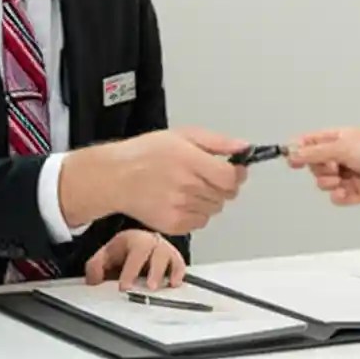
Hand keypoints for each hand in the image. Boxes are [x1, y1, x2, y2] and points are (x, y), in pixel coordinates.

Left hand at [85, 229, 185, 290]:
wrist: (135, 247)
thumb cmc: (122, 253)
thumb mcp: (105, 257)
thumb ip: (96, 267)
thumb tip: (94, 279)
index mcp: (132, 239)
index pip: (134, 252)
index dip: (130, 270)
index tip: (125, 286)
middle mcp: (150, 242)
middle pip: (155, 252)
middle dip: (153, 271)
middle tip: (149, 287)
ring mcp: (164, 250)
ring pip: (170, 257)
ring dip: (168, 272)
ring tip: (163, 286)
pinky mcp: (174, 260)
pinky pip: (180, 264)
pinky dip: (179, 273)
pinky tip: (174, 283)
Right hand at [117, 127, 248, 233]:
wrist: (115, 177)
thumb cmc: (145, 153)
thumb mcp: (182, 135)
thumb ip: (217, 142)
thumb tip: (244, 148)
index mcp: (190, 160)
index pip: (231, 177)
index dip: (237, 174)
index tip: (234, 170)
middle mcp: (187, 185)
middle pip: (226, 195)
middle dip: (222, 186)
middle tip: (205, 176)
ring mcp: (180, 207)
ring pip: (215, 209)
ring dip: (209, 199)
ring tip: (188, 187)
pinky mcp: (173, 224)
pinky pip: (200, 222)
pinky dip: (196, 213)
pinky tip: (181, 200)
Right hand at [287, 128, 359, 204]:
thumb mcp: (345, 147)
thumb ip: (316, 152)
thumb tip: (292, 153)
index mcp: (340, 138)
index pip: (311, 141)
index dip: (298, 149)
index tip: (290, 158)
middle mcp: (343, 155)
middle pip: (314, 164)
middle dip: (318, 167)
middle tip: (333, 166)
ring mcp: (349, 174)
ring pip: (323, 182)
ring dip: (327, 182)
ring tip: (340, 180)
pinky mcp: (356, 193)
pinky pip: (336, 197)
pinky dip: (338, 196)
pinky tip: (345, 192)